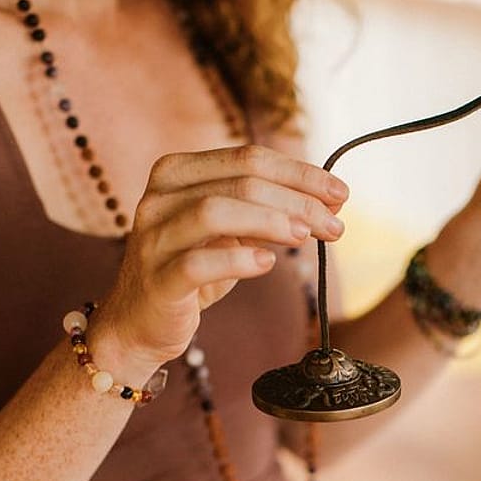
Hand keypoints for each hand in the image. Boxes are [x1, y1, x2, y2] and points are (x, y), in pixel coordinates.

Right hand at [95, 145, 348, 368]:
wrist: (139, 323)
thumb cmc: (191, 270)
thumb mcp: (229, 232)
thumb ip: (266, 210)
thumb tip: (330, 200)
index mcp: (177, 172)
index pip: (248, 158)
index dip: (299, 173)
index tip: (340, 193)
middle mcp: (159, 197)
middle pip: (239, 182)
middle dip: (297, 200)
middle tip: (335, 223)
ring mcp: (153, 238)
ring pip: (215, 212)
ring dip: (271, 222)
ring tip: (306, 237)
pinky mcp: (156, 279)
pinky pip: (198, 263)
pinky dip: (238, 260)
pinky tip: (267, 264)